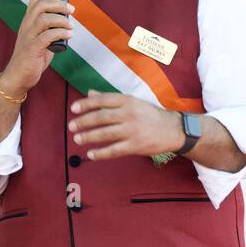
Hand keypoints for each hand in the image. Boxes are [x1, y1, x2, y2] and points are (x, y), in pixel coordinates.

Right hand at [0, 0, 74, 94]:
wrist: (18, 77)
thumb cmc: (31, 59)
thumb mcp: (40, 40)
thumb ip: (50, 30)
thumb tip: (66, 22)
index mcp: (27, 23)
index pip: (34, 1)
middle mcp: (26, 27)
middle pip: (40, 6)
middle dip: (58, 4)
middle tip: (71, 10)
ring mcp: (28, 38)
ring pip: (44, 19)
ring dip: (61, 20)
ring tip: (70, 26)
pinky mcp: (32, 49)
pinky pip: (47, 36)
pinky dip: (61, 33)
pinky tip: (68, 36)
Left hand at [68, 90, 184, 159]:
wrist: (174, 130)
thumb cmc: (148, 115)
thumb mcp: (132, 102)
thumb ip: (110, 99)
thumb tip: (89, 92)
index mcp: (128, 101)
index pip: (103, 100)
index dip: (86, 104)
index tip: (73, 109)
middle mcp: (130, 114)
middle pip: (101, 117)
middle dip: (83, 122)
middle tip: (71, 126)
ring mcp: (133, 130)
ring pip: (106, 134)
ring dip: (89, 137)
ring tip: (77, 139)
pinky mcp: (136, 145)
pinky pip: (114, 150)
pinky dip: (101, 153)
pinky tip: (91, 154)